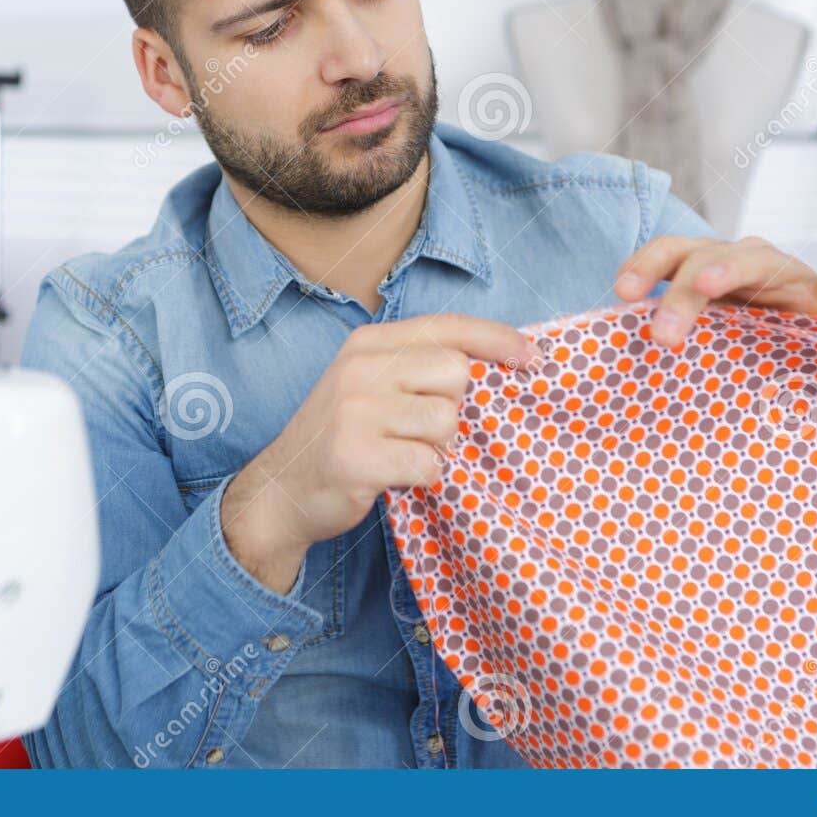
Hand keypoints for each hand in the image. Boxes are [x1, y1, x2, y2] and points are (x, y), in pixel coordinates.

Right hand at [221, 312, 541, 592]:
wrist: (282, 490)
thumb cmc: (343, 437)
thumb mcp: (371, 385)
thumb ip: (418, 369)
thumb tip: (496, 367)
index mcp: (368, 343)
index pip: (447, 326)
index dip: (497, 339)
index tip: (534, 358)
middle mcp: (360, 368)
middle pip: (457, 374)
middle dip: (454, 409)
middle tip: (420, 431)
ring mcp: (354, 411)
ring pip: (446, 422)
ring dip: (437, 448)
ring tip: (403, 454)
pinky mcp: (355, 456)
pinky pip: (429, 464)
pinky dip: (424, 478)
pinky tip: (395, 476)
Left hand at [613, 230, 816, 347]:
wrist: (810, 353)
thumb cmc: (741, 343)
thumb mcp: (700, 337)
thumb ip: (669, 332)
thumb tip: (610, 349)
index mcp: (708, 267)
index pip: (670, 253)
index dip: (644, 265)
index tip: (622, 294)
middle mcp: (744, 261)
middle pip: (703, 260)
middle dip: (679, 294)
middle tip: (661, 335)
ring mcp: (790, 276)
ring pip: (756, 261)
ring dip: (728, 269)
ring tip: (706, 283)